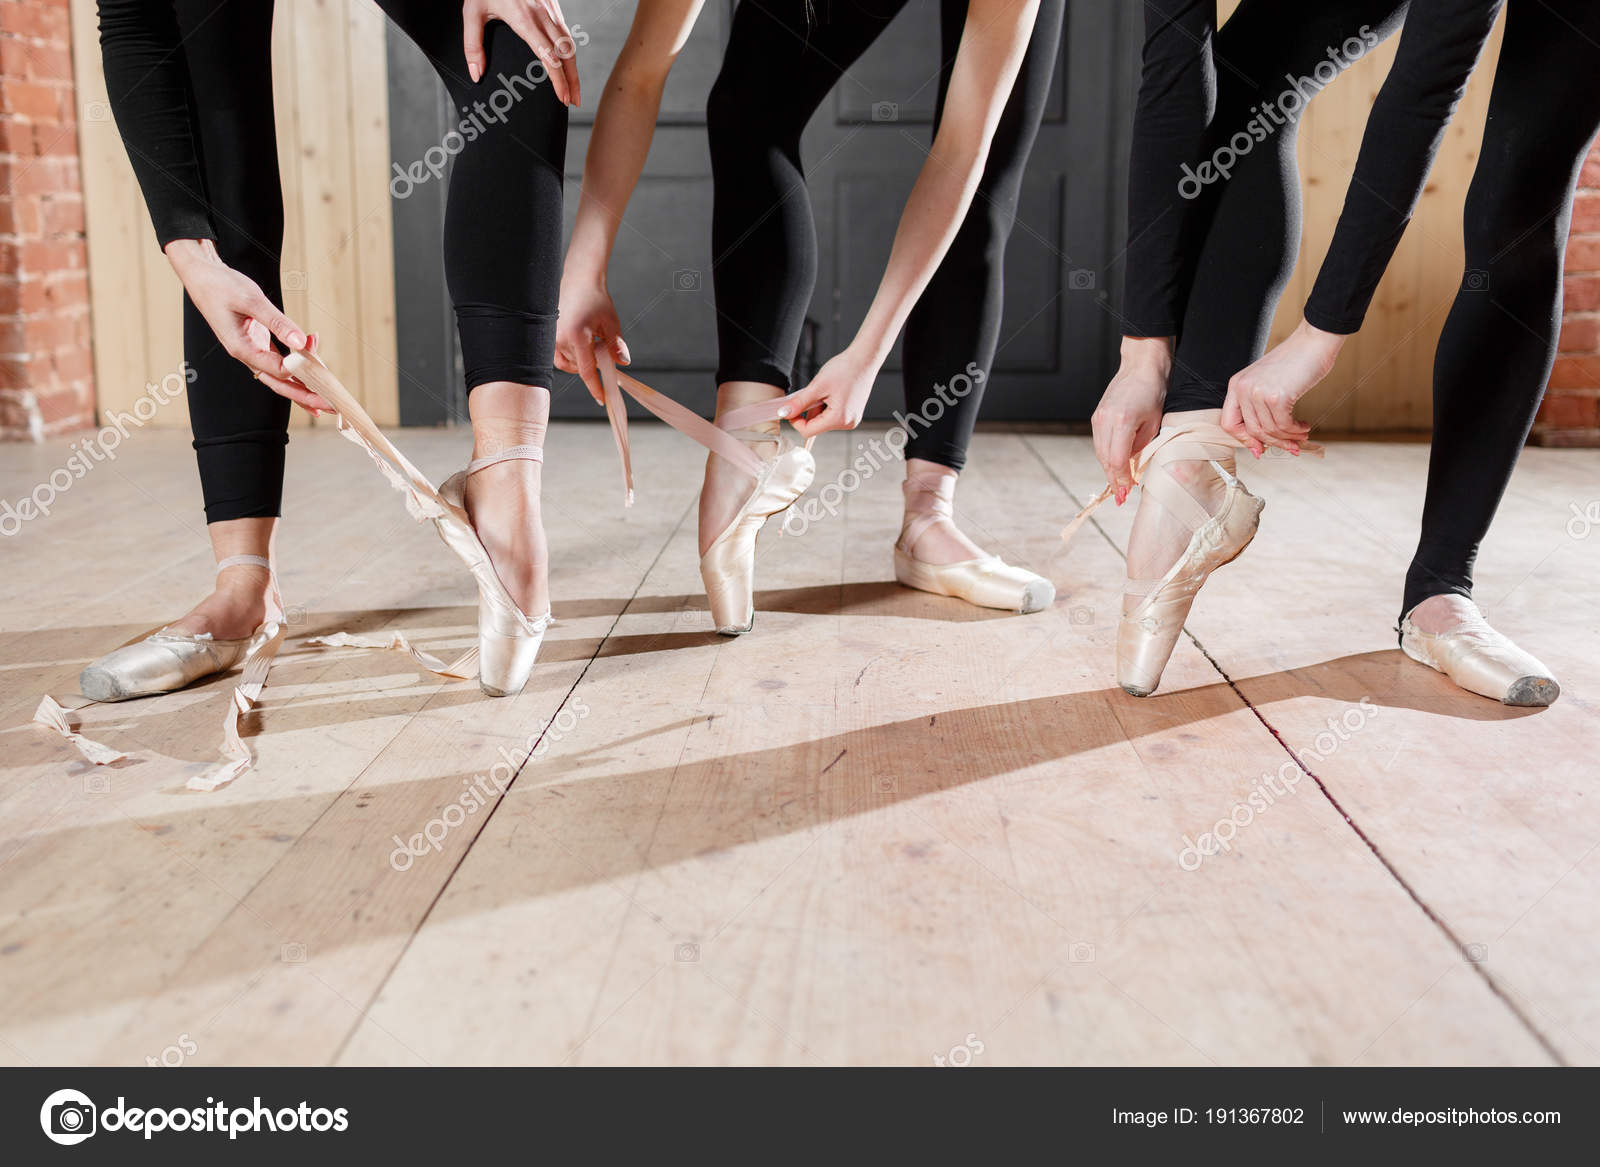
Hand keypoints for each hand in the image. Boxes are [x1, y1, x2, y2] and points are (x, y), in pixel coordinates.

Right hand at [164, 239, 327, 413]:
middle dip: (307, 396)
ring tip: (329, 394)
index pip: (277, 371)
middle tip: (332, 406)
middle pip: (281, 383)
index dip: (301, 375)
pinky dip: (298, 361)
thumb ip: (277, 322)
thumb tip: (301, 342)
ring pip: (282, 374)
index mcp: (241, 348)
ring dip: (305, 382)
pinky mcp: (258, 342)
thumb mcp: (251, 300)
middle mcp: (247, 354)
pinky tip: (314, 357)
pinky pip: (281, 359)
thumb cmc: (221, 286)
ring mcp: (253, 349)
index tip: (322, 374)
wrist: (203, 276)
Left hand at [463, 0, 580, 105]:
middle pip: (566, 54)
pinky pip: (566, 32)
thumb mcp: (472, 12)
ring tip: (574, 89)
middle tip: (573, 102)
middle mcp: (542, 14)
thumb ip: (473, 44)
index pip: (549, 57)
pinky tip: (568, 65)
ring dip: (574, 68)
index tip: (562, 98)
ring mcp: (550, 9)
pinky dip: (570, 53)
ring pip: (570, 44)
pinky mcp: (553, 5)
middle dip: (572, 80)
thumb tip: (476, 73)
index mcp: (524, 19)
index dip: (558, 80)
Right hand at [554, 275, 629, 406]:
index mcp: (576, 336)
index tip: (603, 398)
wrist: (579, 280)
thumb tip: (623, 363)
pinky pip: (558, 356)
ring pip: (568, 363)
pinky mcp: (548, 335)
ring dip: (581, 361)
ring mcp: (551, 337)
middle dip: (592, 367)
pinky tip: (580, 346)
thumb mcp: (611, 323)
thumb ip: (616, 346)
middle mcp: (560, 338)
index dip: (595, 387)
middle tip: (603, 352)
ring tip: (591, 342)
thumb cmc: (595, 299)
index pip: (586, 371)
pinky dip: (570, 358)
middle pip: (578, 368)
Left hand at [781, 347, 877, 438]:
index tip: (791, 408)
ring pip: (823, 420)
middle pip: (816, 426)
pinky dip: (825, 406)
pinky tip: (830, 392)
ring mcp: (851, 419)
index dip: (796, 421)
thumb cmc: (846, 369)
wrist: (864, 359)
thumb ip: (799, 403)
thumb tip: (784, 413)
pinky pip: (832, 415)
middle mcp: (847, 423)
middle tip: (809, 393)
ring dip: (816, 408)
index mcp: (839, 419)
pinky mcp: (852, 413)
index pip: (808, 431)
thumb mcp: (817, 386)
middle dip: (808, 412)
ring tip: (823, 390)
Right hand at [1092, 337, 1170, 504]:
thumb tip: (1134, 467)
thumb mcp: (1155, 422)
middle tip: (1121, 497)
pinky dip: (1107, 457)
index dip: (1122, 479)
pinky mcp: (1096, 417)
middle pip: (1105, 459)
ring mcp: (1097, 418)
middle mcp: (1105, 420)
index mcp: (1122, 421)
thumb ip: (1142, 446)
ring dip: (1110, 470)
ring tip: (1119, 485)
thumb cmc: (1154, 391)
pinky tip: (1116, 466)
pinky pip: (1100, 444)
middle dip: (1114, 479)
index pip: (1118, 460)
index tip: (1125, 494)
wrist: (1140, 367)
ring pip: (1100, 453)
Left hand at [1222, 319, 1343, 456]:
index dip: (1243, 439)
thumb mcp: (1266, 382)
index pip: (1229, 423)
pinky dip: (1296, 431)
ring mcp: (1258, 393)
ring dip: (1288, 438)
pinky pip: (1284, 425)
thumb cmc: (1294, 360)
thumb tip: (1261, 439)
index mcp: (1236, 385)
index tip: (1259, 448)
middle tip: (1289, 447)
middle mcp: (1243, 389)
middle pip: (1251, 431)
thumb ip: (1259, 407)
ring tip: (1301, 435)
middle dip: (1273, 443)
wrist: (1314, 341)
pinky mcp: (1277, 397)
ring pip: (1269, 430)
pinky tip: (1304, 427)